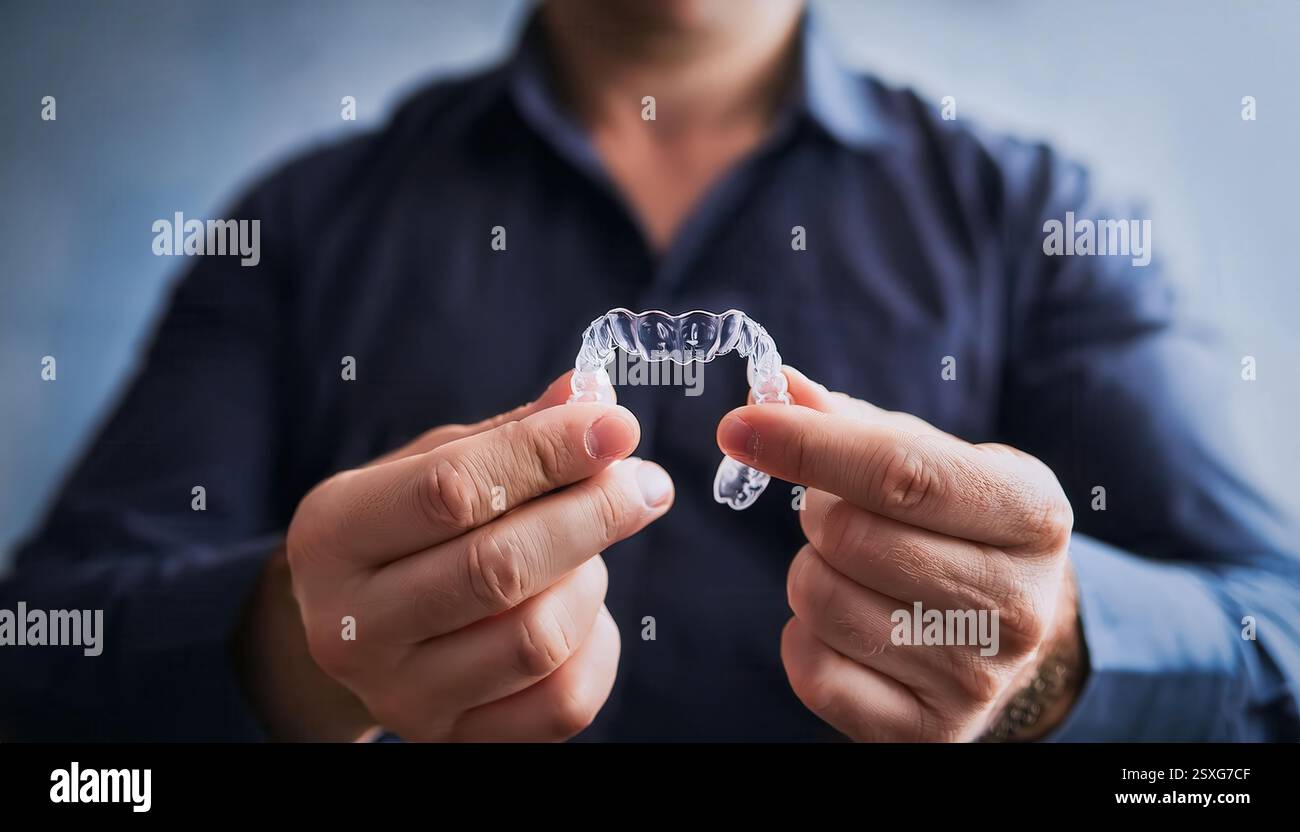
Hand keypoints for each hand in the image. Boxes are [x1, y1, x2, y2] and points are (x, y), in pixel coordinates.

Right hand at [278, 372, 673, 740]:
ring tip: (587, 552)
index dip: (546, 453)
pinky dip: (597, 645)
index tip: (615, 428)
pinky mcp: (454, 740)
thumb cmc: (406, 530)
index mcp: (334, 534)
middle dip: (591, 515)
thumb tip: (593, 397)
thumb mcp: (432, 464)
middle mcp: (353, 625)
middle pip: (498, 569)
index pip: (451, 491)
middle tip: (642, 483)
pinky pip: (563, 702)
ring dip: (588, 580)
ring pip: (537, 638)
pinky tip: (583, 611)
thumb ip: (511, 433)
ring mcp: (401, 696)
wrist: (359, 632)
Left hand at [717, 368, 1081, 741]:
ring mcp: (977, 677)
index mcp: (1033, 512)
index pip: (903, 473)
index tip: (739, 425)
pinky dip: (805, 637)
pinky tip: (845, 623)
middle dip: (817, 512)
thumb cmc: (955, 523)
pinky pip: (813, 670)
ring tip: (848, 568)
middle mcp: (1019, 602)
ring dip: (809, 572)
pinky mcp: (929, 732)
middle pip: (853, 538)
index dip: (808, 444)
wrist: (1007, 626)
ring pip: (823, 601)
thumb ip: (849, 422)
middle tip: (836, 513)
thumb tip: (773, 388)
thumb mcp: (929, 458)